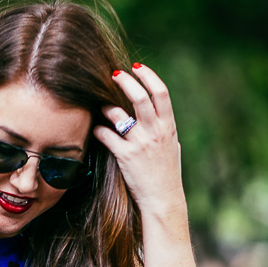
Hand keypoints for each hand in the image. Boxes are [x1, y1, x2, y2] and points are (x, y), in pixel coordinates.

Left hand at [93, 63, 184, 214]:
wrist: (163, 200)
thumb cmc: (167, 174)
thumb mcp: (172, 146)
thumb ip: (164, 128)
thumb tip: (156, 113)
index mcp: (169, 126)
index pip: (161, 92)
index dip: (148, 76)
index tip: (137, 67)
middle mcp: (155, 132)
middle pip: (139, 97)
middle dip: (125, 81)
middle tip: (113, 74)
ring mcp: (140, 144)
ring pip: (119, 115)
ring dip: (107, 106)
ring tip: (101, 105)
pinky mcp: (126, 157)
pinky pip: (107, 136)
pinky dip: (99, 130)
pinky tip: (96, 129)